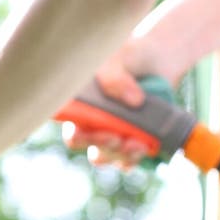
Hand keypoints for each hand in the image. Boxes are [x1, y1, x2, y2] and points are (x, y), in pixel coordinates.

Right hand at [62, 49, 150, 168]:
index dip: (61, 121)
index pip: (60, 116)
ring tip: (133, 143)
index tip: (76, 127)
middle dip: (94, 140)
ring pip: (102, 155)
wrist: (159, 62)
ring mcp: (106, 137)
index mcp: (76, 100)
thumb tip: (134, 101)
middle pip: (79, 140)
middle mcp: (86, 122)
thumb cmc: (130, 57)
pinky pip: (124, 162)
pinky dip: (132, 158)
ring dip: (115, 152)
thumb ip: (116, 76)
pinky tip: (142, 147)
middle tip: (112, 135)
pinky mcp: (127, 147)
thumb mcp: (120, 58)